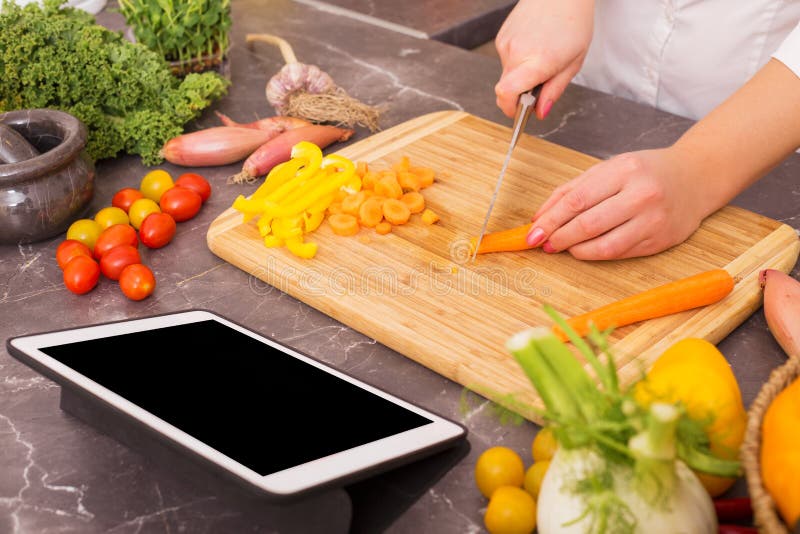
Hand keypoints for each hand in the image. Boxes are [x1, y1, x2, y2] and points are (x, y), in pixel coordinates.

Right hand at [494, 0, 594, 118]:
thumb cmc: (573, 23)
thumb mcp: (573, 63)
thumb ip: (554, 91)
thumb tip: (540, 112)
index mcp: (536, 62)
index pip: (506, 94)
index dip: (510, 109)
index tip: (519, 112)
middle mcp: (516, 53)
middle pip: (507, 88)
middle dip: (521, 92)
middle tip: (542, 80)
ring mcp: (505, 44)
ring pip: (507, 74)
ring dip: (521, 74)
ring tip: (541, 55)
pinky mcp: (501, 37)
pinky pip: (506, 59)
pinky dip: (518, 60)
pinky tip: (534, 45)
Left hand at [525, 148, 718, 259]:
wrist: (696, 178)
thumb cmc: (646, 172)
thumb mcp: (608, 169)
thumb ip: (572, 190)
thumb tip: (540, 217)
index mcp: (625, 170)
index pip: (577, 200)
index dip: (550, 220)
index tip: (533, 232)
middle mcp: (642, 195)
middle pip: (588, 224)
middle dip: (559, 237)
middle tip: (544, 243)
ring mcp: (653, 220)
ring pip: (604, 245)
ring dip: (576, 250)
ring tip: (563, 247)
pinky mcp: (660, 241)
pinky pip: (620, 253)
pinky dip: (595, 254)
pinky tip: (584, 249)